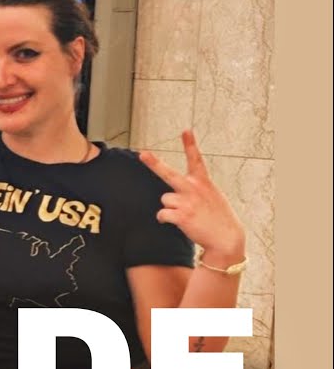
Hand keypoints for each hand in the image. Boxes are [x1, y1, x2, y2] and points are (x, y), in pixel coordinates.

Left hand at [139, 131, 245, 263]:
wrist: (226, 238)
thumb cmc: (218, 218)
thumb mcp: (213, 197)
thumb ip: (197, 189)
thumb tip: (178, 192)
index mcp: (203, 182)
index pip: (196, 159)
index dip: (190, 144)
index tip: (186, 131)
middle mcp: (194, 189)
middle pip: (169, 173)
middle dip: (154, 163)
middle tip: (142, 154)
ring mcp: (187, 202)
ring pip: (164, 200)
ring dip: (170, 208)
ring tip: (185, 215)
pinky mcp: (181, 216)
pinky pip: (162, 214)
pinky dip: (164, 219)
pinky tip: (176, 222)